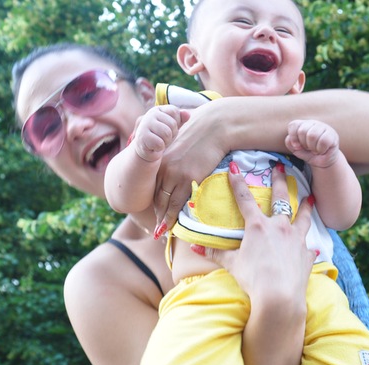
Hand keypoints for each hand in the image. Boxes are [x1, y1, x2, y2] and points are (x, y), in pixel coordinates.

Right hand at [132, 105, 188, 162]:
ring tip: (159, 141)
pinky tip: (153, 146)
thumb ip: (181, 119)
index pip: (175, 112)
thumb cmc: (160, 136)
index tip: (168, 128)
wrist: (146, 150)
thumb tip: (188, 114)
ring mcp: (145, 125)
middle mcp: (150, 114)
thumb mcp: (172, 126)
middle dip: (171, 135)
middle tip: (162, 137)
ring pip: (167, 133)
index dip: (175, 123)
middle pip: (172, 124)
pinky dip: (159, 148)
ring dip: (166, 142)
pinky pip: (159, 143)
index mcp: (158, 109)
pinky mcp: (142, 137)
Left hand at [153, 105, 228, 229]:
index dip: (154, 203)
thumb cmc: (201, 133)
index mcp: (160, 159)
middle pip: (156, 198)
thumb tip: (177, 165)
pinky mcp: (188, 178)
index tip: (155, 214)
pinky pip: (178, 203)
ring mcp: (175, 174)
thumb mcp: (180, 143)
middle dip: (156, 215)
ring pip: (165, 204)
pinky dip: (173, 217)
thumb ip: (174, 156)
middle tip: (156, 229)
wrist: (214, 127)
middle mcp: (163, 168)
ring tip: (162, 233)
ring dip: (163, 220)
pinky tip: (172, 226)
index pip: (153, 187)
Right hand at [192, 161, 316, 303]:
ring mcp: (296, 239)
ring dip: (306, 207)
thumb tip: (194, 247)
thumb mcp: (232, 264)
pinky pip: (309, 246)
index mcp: (258, 227)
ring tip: (310, 198)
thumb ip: (215, 253)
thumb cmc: (254, 279)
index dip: (237, 183)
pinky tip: (312, 246)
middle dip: (280, 181)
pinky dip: (309, 245)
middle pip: (281, 199)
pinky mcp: (306, 254)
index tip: (234, 168)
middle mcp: (279, 227)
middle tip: (281, 168)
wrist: (280, 296)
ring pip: (303, 217)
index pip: (245, 199)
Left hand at [285, 119, 341, 168]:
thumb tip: (293, 141)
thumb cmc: (309, 153)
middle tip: (309, 148)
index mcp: (302, 125)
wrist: (322, 162)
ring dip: (312, 147)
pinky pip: (323, 141)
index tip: (297, 146)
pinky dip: (321, 149)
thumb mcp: (296, 149)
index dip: (293, 137)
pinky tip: (322, 150)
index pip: (293, 125)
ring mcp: (324, 127)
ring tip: (315, 150)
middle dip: (304, 144)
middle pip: (302, 131)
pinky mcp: (332, 135)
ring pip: (312, 135)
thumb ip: (290, 143)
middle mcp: (313, 123)